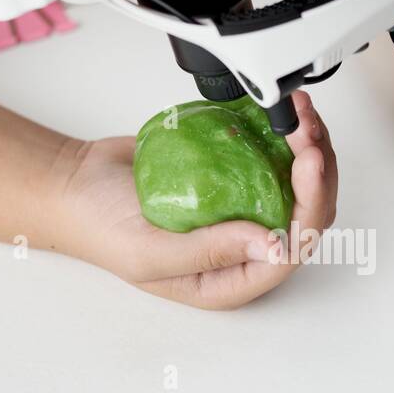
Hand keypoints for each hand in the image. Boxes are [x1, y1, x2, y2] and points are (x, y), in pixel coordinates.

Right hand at [57, 90, 337, 307]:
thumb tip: (273, 244)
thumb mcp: (149, 252)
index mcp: (230, 280)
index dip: (311, 205)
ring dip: (308, 149)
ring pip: (298, 185)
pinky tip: (284, 112)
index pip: (292, 250)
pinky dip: (285, 136)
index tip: (308, 162)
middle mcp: (244, 248)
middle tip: (306, 128)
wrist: (75, 184)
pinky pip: (275, 160)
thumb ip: (211, 252)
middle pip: (306, 215)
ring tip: (300, 114)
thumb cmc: (101, 227)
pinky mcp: (237, 177)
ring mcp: (243, 210)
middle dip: (319, 170)